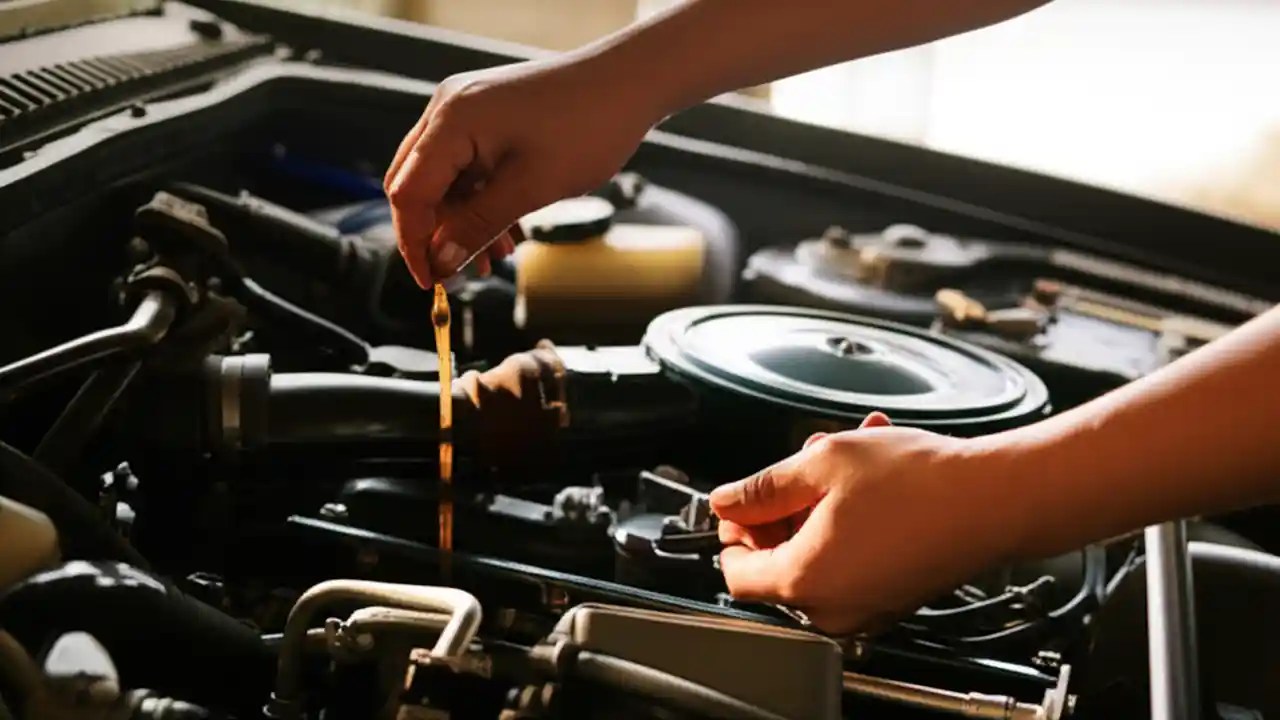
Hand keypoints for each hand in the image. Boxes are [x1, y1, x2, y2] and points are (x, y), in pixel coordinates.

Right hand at [383, 56, 662, 287]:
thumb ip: (478, 225)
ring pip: (447, 180)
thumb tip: (442, 261)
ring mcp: (469, 110)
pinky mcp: (489, 116)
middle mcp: (450, 109)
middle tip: (459, 275)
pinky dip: (483, 201)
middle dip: (437, 234)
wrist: (629, 82)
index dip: (414, 242)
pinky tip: (507, 232)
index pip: (407, 192)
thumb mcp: (531, 188)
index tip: (431, 282)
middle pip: (418, 185)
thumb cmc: (588, 126)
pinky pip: (470, 166)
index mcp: (451, 121)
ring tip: (494, 259)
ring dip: (464, 222)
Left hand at [710, 413, 1021, 633]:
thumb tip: (727, 501)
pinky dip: (849, 523)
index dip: (735, 529)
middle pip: (776, 563)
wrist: (995, 499)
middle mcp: (832, 608)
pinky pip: (850, 562)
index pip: (734, 571)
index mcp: (803, 580)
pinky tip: (867, 480)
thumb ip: (761, 488)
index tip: (748, 500)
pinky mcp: (891, 598)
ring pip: (815, 555)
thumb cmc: (921, 484)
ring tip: (841, 460)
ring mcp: (864, 608)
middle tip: (802, 467)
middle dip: (784, 507)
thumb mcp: (821, 464)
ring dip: (819, 505)